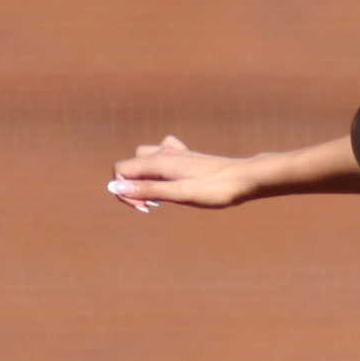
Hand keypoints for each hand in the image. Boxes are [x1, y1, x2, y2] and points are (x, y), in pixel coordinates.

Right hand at [108, 136, 244, 210]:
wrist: (244, 179)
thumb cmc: (215, 189)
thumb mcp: (180, 193)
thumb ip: (148, 189)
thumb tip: (115, 186)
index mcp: (159, 161)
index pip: (120, 170)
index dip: (124, 191)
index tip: (144, 208)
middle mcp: (163, 152)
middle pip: (129, 165)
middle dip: (132, 187)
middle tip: (153, 206)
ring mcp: (175, 152)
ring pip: (143, 158)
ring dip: (143, 178)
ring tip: (160, 196)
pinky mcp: (186, 156)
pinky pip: (162, 153)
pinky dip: (159, 166)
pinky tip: (171, 178)